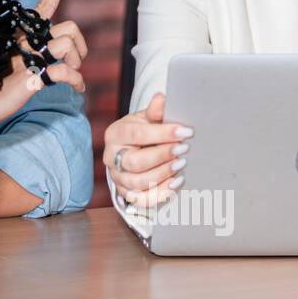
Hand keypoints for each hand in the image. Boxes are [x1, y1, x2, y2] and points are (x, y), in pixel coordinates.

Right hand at [0, 0, 87, 130]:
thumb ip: (32, 57)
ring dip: (77, 62)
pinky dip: (76, 81)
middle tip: (74, 61)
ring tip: (71, 74)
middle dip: (81, 45)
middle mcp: (28, 42)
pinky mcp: (32, 75)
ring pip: (68, 42)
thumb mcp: (17, 68)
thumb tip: (51, 61)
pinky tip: (76, 88)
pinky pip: (64, 72)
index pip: (43, 5)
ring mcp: (30, 57)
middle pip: (69, 26)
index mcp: (23, 37)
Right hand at [102, 92, 192, 208]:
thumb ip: (155, 111)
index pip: (137, 135)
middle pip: (135, 162)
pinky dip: (160, 193)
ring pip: (138, 182)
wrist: (133, 149)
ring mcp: (117, 177)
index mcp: (116, 134)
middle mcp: (112, 156)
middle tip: (184, 150)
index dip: (163, 134)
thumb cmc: (142, 132)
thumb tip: (161, 98)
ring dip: (163, 175)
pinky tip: (176, 182)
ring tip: (182, 165)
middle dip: (162, 156)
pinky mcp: (126, 192)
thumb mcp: (146, 119)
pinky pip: (141, 200)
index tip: (186, 132)